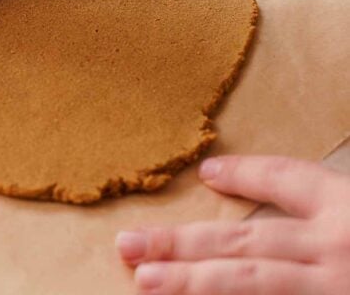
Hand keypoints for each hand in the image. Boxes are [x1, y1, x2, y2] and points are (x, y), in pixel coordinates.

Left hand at [116, 155, 349, 293]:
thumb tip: (239, 187)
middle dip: (184, 240)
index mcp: (345, 206)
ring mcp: (332, 289)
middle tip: (129, 243)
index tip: (203, 173)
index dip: (246, 174)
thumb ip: (321, 203)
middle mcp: (334, 248)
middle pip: (247, 239)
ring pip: (250, 281)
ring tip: (145, 280)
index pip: (286, 179)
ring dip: (193, 281)